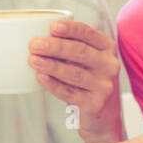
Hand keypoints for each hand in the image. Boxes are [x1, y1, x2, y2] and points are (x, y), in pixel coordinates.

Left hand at [29, 19, 123, 142]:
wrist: (103, 116)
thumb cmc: (88, 81)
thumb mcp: (88, 61)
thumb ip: (72, 48)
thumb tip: (40, 37)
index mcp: (107, 48)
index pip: (89, 34)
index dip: (71, 29)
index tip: (53, 26)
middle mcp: (109, 65)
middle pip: (80, 52)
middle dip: (55, 47)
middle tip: (34, 44)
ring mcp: (104, 86)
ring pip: (74, 73)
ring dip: (51, 65)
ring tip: (33, 60)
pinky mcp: (95, 104)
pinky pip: (69, 92)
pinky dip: (53, 84)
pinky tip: (41, 77)